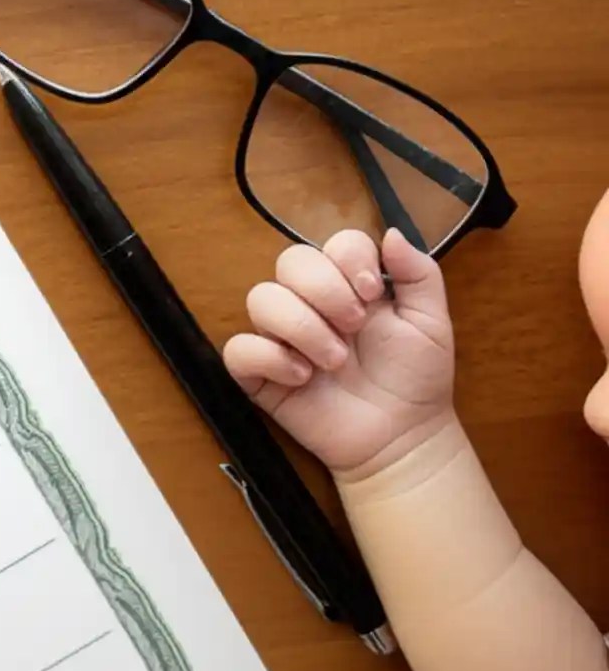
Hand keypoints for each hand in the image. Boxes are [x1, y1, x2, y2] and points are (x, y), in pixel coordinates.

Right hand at [223, 229, 456, 477]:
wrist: (401, 437)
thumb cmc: (414, 379)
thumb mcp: (431, 322)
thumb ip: (419, 274)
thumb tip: (391, 233)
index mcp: (348, 284)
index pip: (332, 243)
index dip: (348, 260)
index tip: (372, 295)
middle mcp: (309, 303)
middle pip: (290, 260)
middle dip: (324, 290)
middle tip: (354, 326)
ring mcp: (281, 337)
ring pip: (260, 299)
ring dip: (302, 327)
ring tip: (334, 361)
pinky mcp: (260, 373)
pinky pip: (238, 349)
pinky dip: (269, 358)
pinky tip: (302, 378)